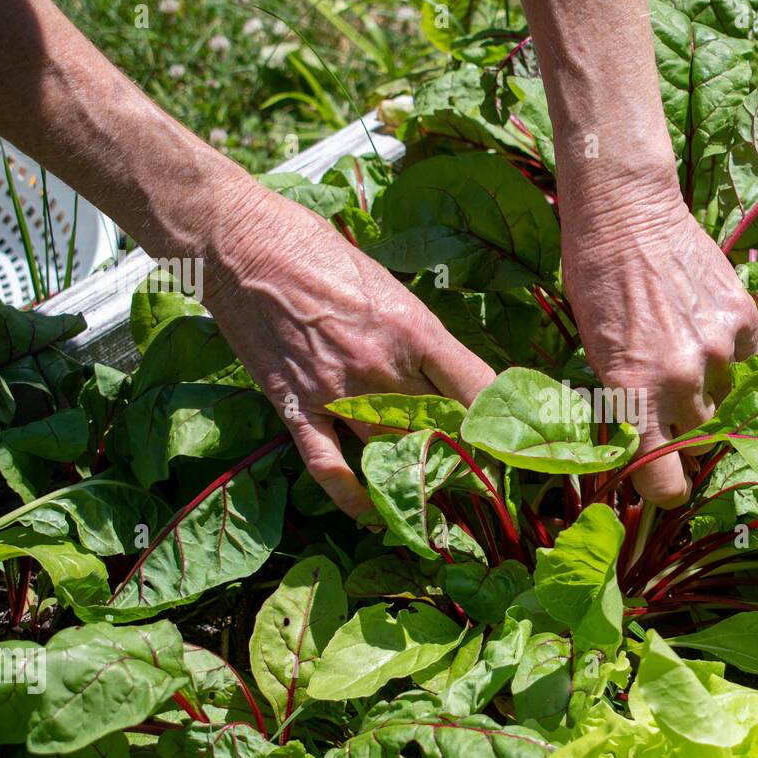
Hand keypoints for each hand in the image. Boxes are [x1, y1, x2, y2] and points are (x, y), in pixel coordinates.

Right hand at [204, 188, 495, 517]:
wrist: (241, 243)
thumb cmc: (317, 249)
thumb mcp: (386, 284)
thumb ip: (415, 334)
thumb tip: (445, 370)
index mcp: (415, 329)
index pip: (479, 388)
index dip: (503, 422)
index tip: (516, 441)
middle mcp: (384, 366)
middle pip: (442, 431)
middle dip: (466, 461)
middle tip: (483, 483)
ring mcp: (338, 391)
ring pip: (393, 456)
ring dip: (417, 482)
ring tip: (438, 502)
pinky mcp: (296, 406)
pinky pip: (329, 467)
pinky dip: (352, 497)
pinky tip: (373, 514)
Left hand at [562, 181, 757, 506]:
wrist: (625, 213)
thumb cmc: (595, 283)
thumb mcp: (596, 353)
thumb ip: (626, 404)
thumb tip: (648, 447)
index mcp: (636, 392)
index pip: (665, 481)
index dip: (666, 491)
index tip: (665, 487)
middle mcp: (683, 377)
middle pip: (699, 438)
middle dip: (684, 425)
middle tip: (666, 395)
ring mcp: (719, 347)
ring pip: (724, 397)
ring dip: (707, 383)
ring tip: (680, 344)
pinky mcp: (744, 318)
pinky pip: (744, 357)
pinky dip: (727, 349)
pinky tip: (700, 320)